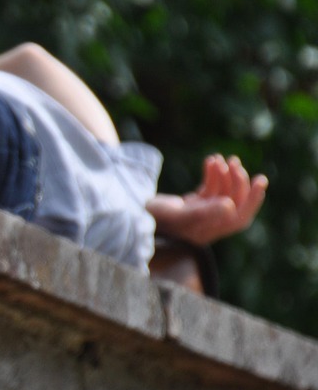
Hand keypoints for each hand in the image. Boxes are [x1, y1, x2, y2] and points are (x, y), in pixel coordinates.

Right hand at [146, 154, 267, 246]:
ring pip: (222, 193)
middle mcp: (207, 224)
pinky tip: (210, 160)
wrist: (130, 214)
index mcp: (208, 230)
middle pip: (232, 203)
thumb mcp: (177, 214)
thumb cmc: (152, 217)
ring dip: (224, 174)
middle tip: (234, 161)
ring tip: (219, 158)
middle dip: (237, 181)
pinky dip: (212, 174)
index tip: (260, 179)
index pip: (238, 217)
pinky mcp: (191, 205)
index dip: (252, 200)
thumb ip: (203, 212)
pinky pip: (209, 189)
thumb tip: (231, 206)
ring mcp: (199, 214)